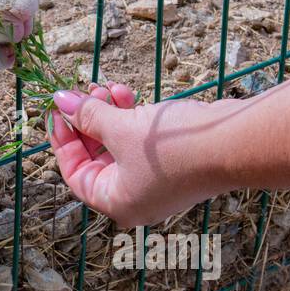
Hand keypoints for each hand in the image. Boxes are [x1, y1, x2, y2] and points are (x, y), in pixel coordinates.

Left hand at [47, 82, 224, 227]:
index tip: (56, 110)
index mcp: (116, 202)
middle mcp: (135, 197)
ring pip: (118, 144)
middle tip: (81, 93)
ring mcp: (156, 181)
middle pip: (96, 157)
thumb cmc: (174, 147)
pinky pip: (140, 141)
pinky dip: (131, 118)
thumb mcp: (120, 128)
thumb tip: (60, 101)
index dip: (62, 139)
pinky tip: (127, 93)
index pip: (74, 173)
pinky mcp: (173, 162)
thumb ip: (87, 115)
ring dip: (109, 114)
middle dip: (88, 121)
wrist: (233, 142)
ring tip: (107, 88)